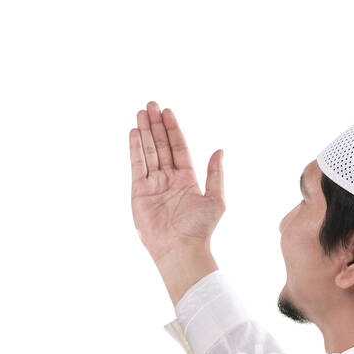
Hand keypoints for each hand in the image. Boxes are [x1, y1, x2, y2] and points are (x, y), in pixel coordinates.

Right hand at [129, 102, 221, 302]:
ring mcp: (153, 184)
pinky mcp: (139, 192)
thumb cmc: (201, 229)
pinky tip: (133, 132)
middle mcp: (169, 179)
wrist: (181, 249)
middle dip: (156, 125)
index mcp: (187, 179)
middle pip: (161, 145)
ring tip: (141, 112)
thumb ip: (216, 174)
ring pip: (148, 152)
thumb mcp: (216, 199)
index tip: (168, 111)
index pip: (178, 147)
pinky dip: (135, 148)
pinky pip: (137, 165)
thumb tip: (219, 150)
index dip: (172, 129)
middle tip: (151, 104)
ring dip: (144, 132)